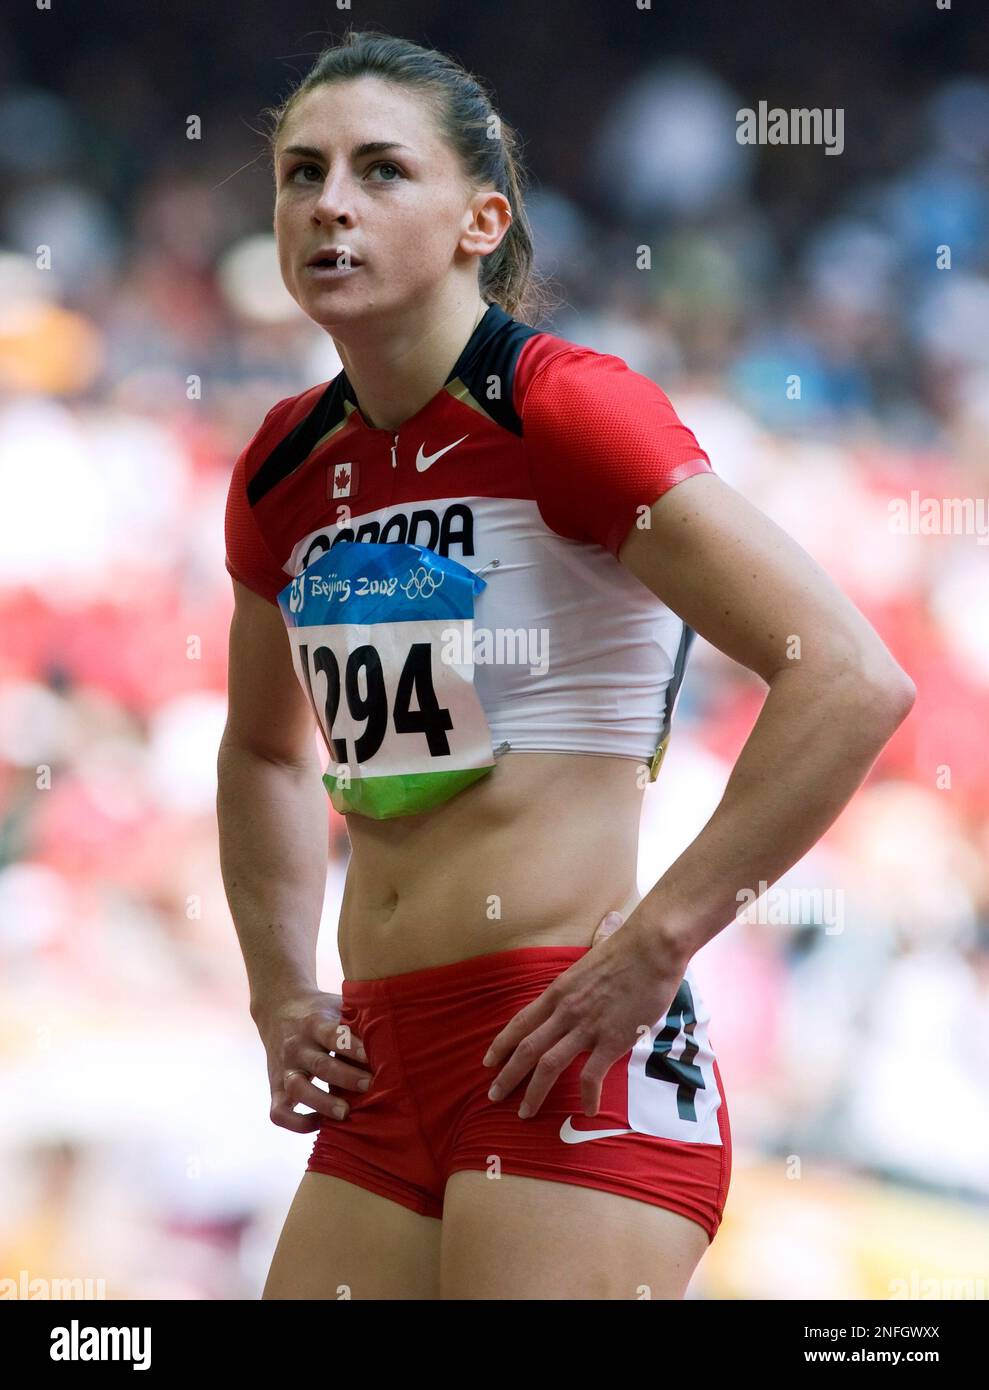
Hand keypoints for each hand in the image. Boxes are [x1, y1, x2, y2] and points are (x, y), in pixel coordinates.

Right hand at [253, 988, 372, 1131]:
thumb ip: (358, 1021)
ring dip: (322, 1103)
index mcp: (315, 1023)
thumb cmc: (322, 1012)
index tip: (371, 1057)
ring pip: (298, 1089)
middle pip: (320, 1065)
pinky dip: (296, 1124)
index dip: (351, 1047)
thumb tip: (398, 1036)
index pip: (332, 1035)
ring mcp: (284, 1068)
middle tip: (370, 1085)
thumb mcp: (337, 1007)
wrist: (278, 1007)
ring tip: (346, 1113)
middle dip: (346, 1078)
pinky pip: (279, 1112)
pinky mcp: (275, 1087)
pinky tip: (320, 1124)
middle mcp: (297, 1046)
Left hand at [481, 910, 686, 1120]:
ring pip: (548, 1065)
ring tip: (524, 1113)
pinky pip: (591, 1076)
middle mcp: (565, 1011)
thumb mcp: (594, 956)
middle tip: (493, 1095)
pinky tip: (589, 1111)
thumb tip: (602, 936)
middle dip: (507, 1075)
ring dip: (533, 1092)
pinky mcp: (611, 1040)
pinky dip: (587, 1097)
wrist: (653, 948)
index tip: (488, 1061)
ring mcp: (586, 1027)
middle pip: (526, 1048)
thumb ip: (588, 963)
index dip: (501, 1044)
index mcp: (558, 991)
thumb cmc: (629, 947)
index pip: (521, 1022)